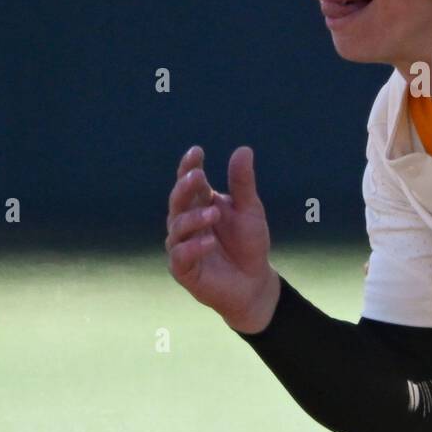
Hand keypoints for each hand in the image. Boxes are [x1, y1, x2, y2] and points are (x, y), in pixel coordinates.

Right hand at [165, 145, 280, 332]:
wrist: (255, 281)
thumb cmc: (249, 243)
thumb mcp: (250, 210)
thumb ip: (243, 183)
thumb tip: (244, 149)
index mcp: (200, 204)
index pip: (189, 182)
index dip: (189, 166)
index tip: (197, 151)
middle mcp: (186, 223)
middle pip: (178, 201)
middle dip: (185, 187)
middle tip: (199, 177)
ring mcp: (182, 246)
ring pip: (177, 227)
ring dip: (193, 218)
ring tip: (214, 213)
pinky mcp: (184, 270)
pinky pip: (180, 256)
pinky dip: (193, 247)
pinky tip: (210, 242)